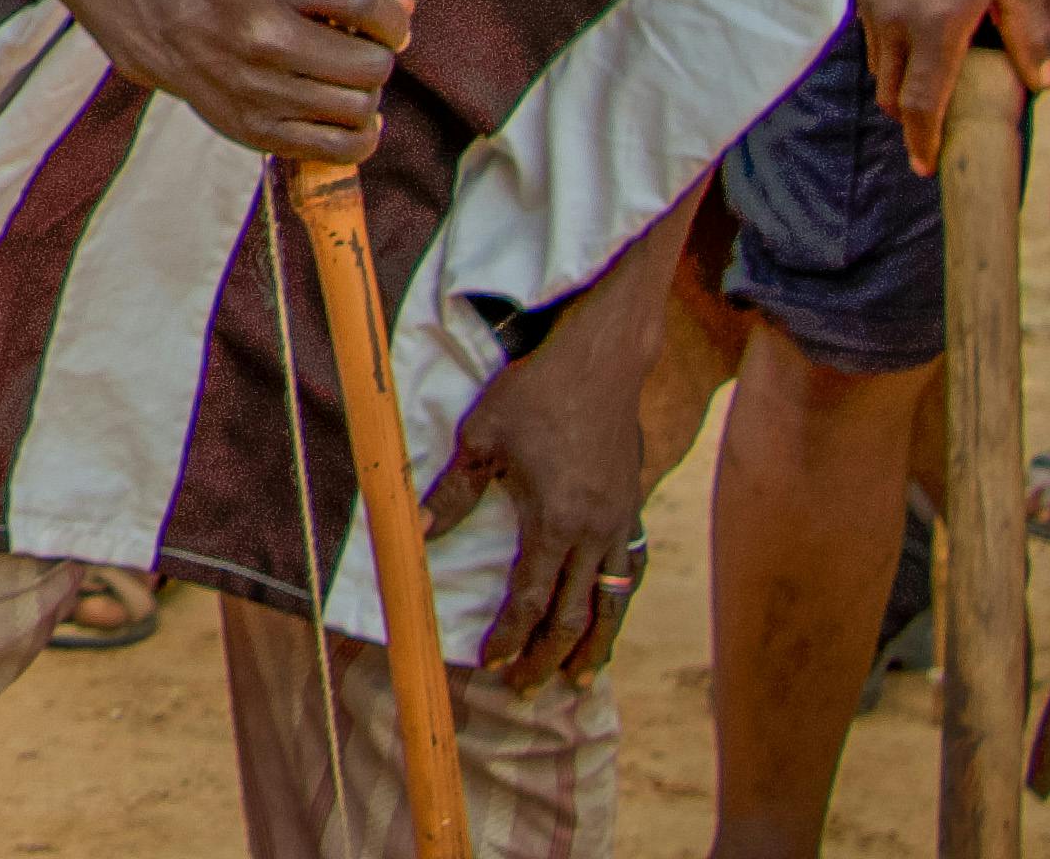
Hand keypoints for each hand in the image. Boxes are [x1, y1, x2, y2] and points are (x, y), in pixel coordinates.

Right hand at [104, 0, 409, 164]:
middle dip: (377, 57)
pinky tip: (350, 116)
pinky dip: (360, 135)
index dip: (391, 19)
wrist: (163, 27)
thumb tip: (407, 8)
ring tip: (344, 80)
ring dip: (365, 93)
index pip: (363, 3)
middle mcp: (262, 39)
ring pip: (360, 107)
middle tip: (358, 51)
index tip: (388, 25)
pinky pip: (340, 148)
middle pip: (370, 65)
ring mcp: (259, 91)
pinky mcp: (256, 131)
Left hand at [421, 289, 656, 685]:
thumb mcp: (483, 437)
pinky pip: (629, 569)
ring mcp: (619, 521)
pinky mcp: (631, 507)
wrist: (599, 361)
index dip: (511, 635)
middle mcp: (594, 531)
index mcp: (556, 521)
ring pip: (611, 600)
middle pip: (573, 613)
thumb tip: (418, 533)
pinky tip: (610, 615)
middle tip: (528, 688)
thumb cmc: (535, 393)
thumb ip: (454, 492)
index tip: (492, 665)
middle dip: (547, 655)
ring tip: (579, 679)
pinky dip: (619, 602)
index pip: (531, 597)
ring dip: (594, 643)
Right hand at [858, 0, 1049, 167]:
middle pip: (890, 94)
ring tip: (928, 86)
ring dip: (899, 85)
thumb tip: (1042, 85)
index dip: (923, 142)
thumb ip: (1029, 36)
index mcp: (938, 28)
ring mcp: (871, 4)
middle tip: (932, 133)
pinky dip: (890, 52)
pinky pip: (872, 36)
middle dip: (909, 120)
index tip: (927, 169)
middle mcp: (896, 23)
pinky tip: (916, 37)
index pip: (921, 104)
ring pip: (878, 66)